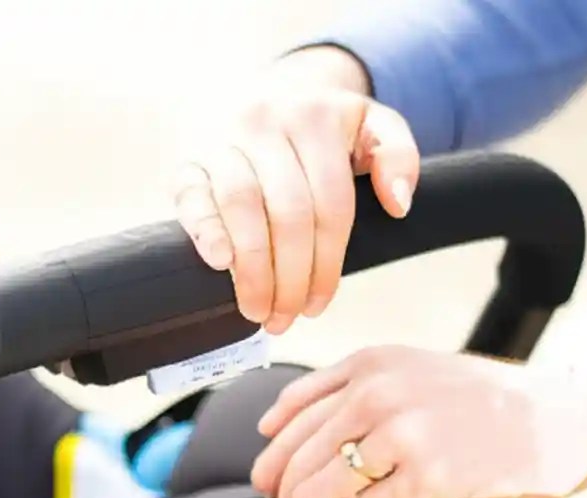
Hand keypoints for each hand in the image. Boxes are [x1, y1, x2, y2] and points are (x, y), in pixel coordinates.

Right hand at [173, 46, 419, 334]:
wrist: (253, 91)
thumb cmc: (314, 123)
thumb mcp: (367, 123)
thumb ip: (397, 154)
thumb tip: (398, 204)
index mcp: (316, 118)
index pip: (330, 205)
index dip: (326, 265)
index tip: (318, 305)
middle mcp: (267, 122)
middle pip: (288, 213)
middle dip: (290, 277)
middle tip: (286, 318)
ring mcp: (223, 139)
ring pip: (241, 207)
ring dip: (252, 269)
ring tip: (258, 310)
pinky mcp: (188, 160)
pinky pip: (193, 197)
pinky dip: (206, 230)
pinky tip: (221, 264)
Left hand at [249, 346, 586, 497]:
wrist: (556, 416)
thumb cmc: (473, 399)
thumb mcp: (406, 371)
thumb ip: (344, 396)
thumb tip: (274, 437)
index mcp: (370, 363)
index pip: (294, 410)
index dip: (274, 449)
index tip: (265, 473)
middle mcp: (379, 392)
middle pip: (302, 452)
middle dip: (285, 485)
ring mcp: (403, 434)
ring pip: (326, 483)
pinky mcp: (428, 475)